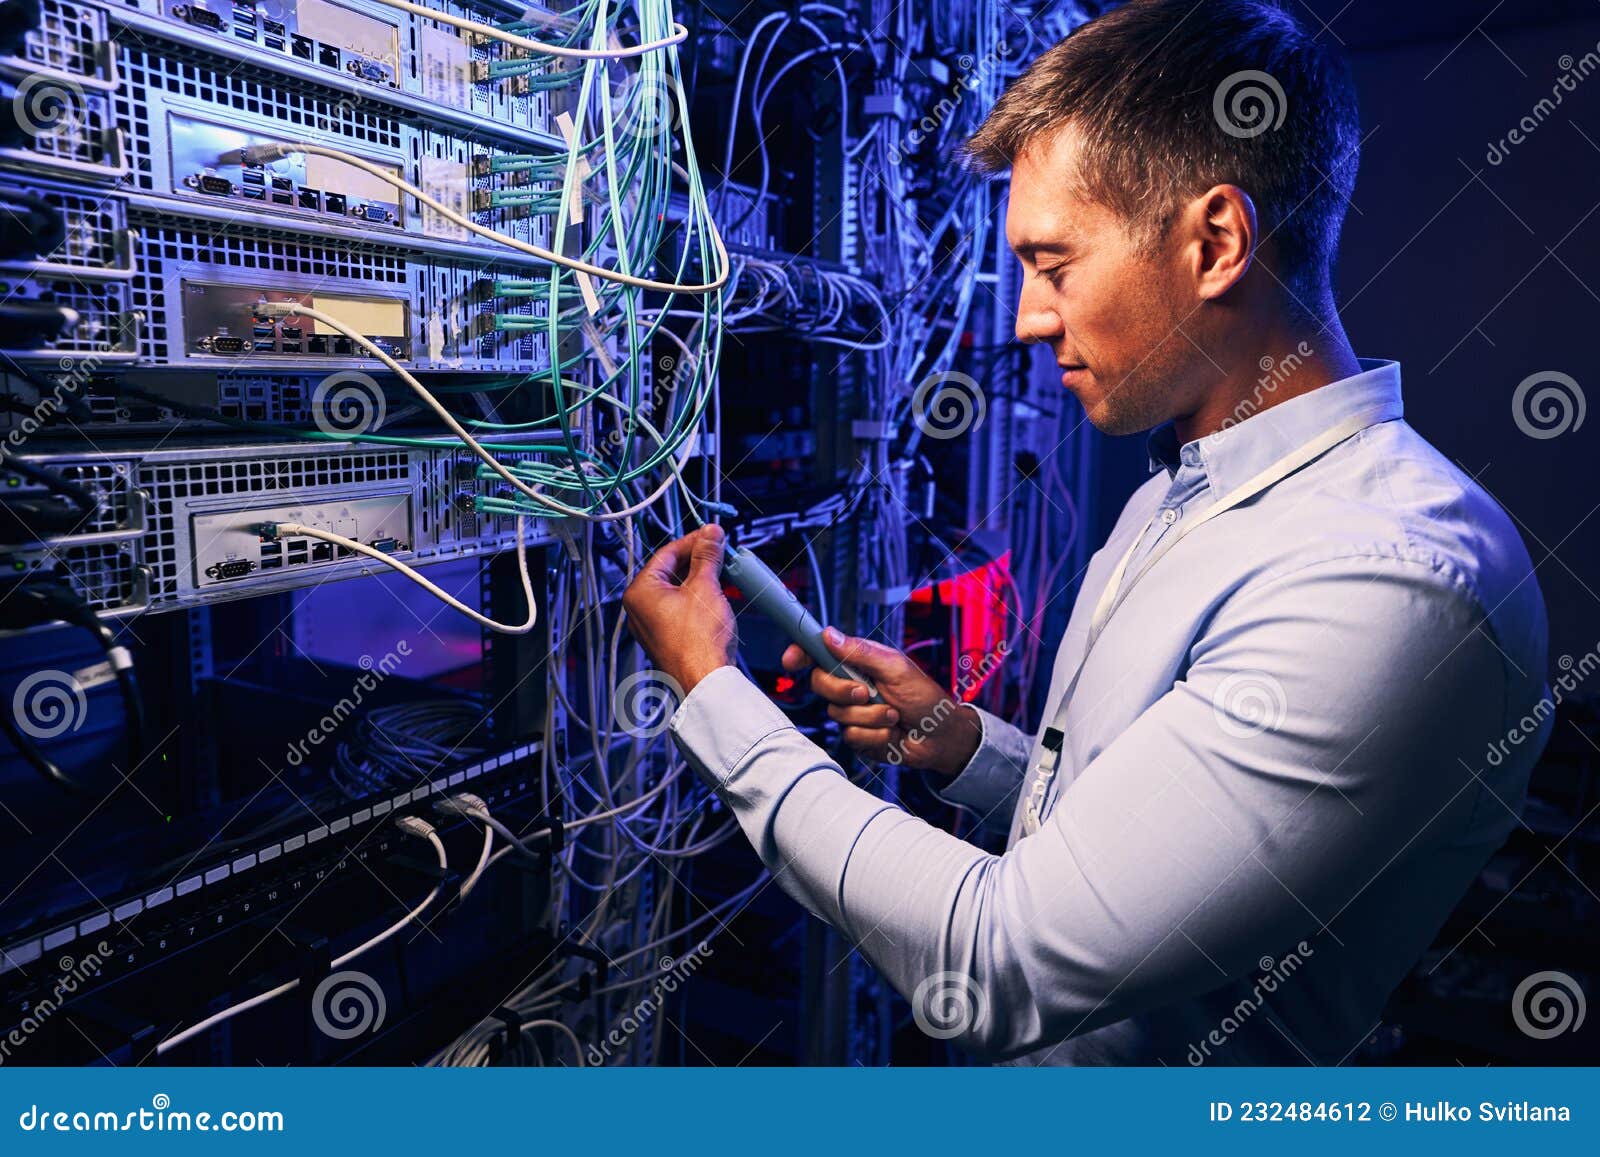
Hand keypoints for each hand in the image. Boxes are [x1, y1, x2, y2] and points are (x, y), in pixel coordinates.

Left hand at [622, 524, 737, 696]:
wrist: (706, 682)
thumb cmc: (697, 643)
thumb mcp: (705, 587)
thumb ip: (707, 556)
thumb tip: (709, 535)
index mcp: (639, 592)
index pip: (666, 553)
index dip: (693, 541)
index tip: (712, 536)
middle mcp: (640, 610)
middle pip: (670, 571)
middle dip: (697, 561)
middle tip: (719, 552)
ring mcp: (653, 627)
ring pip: (677, 591)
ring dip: (700, 579)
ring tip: (722, 573)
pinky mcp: (668, 639)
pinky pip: (681, 609)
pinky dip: (698, 599)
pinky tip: (716, 596)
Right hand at [782, 629, 980, 777]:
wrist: (941, 737)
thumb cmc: (926, 698)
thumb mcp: (896, 668)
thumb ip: (861, 652)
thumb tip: (828, 634)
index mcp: (859, 663)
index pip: (821, 654)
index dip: (802, 654)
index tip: (791, 660)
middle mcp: (852, 685)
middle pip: (821, 684)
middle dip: (843, 690)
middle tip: (866, 692)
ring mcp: (853, 712)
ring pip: (837, 714)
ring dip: (870, 716)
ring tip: (893, 714)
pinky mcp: (858, 737)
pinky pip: (851, 736)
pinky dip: (875, 735)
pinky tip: (891, 732)